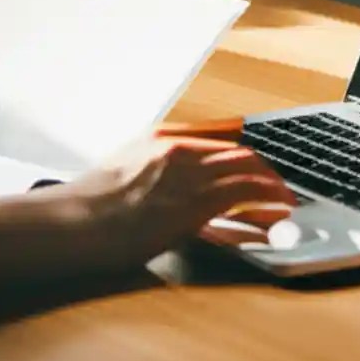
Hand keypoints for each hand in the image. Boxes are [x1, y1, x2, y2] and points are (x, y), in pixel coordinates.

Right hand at [54, 136, 295, 268]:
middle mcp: (179, 148)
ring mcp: (189, 172)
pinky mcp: (196, 200)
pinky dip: (269, 198)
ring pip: (248, 167)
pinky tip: (279, 209)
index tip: (256, 165)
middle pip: (238, 150)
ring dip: (273, 184)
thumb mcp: (123, 174)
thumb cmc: (88, 209)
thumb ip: (153, 173)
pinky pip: (246, 192)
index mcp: (160, 138)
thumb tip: (171, 192)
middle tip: (277, 186)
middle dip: (263, 168)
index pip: (217, 137)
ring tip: (286, 199)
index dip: (242, 153)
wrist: (73, 223)